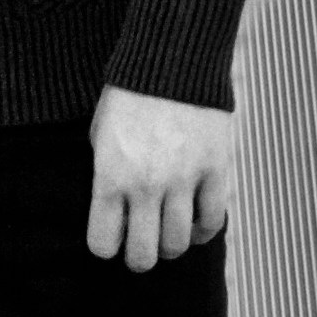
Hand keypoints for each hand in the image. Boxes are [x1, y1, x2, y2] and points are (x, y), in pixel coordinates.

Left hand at [87, 84, 234, 271]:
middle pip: (143, 256)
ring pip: (178, 244)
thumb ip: (106, 176)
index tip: (112, 238)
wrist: (171, 58)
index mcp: (110, 175)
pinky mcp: (215, 169)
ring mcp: (183, 179)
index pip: (102, 244)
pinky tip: (196, 222)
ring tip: (167, 230)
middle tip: (141, 247)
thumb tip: (117, 215)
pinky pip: (212, 220)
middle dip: (139, 258)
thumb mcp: (101, 134)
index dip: (106, 246)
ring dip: (171, 244)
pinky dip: (204, 230)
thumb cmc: (129, 96)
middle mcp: (146, 184)